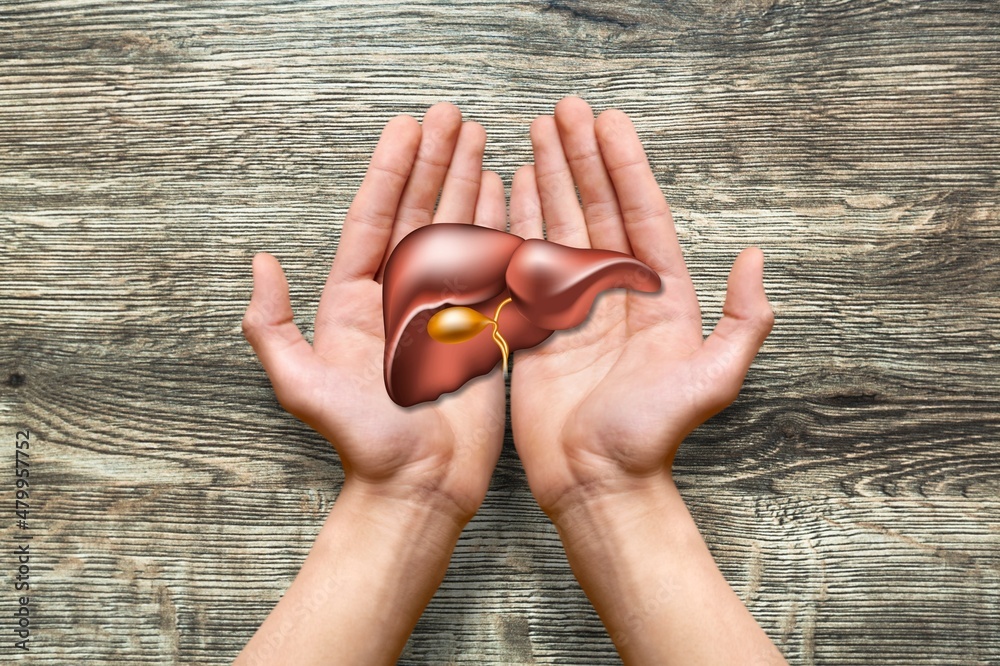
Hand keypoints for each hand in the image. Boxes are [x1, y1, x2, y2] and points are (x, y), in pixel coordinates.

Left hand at [242, 102, 507, 521]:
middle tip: (451, 114)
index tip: (408, 126)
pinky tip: (503, 193)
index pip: (376, 219)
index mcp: (356, 300)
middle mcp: (399, 295)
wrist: (418, 485)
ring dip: (467, 182)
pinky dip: (498, 226)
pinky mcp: (479, 326)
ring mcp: (442, 307)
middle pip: (419, 212)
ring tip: (479, 138)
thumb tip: (260, 262)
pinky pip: (490, 265)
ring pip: (456, 229)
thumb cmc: (362, 442)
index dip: (392, 170)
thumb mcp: (302, 386)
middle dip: (435, 160)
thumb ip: (274, 326)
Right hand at [508, 96, 774, 516]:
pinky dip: (516, 226)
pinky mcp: (537, 326)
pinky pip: (523, 265)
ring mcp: (572, 307)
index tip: (607, 123)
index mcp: (659, 297)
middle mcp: (615, 294)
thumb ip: (742, 320)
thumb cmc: (652, 437)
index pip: (640, 214)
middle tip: (563, 110)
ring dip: (548, 179)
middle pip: (596, 208)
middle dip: (579, 157)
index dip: (624, 165)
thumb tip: (757, 258)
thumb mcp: (713, 379)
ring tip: (534, 135)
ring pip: (559, 227)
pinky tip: (509, 193)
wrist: (597, 482)